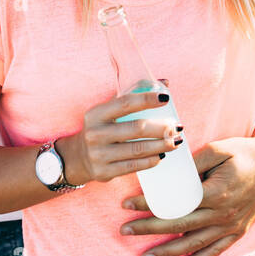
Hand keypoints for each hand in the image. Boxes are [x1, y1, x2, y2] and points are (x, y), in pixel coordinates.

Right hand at [56, 89, 179, 186]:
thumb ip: (133, 96)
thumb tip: (165, 83)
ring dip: (161, 145)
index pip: (125, 103)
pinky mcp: (104, 172)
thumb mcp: (108, 111)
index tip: (166, 98)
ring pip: (138, 149)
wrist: (77, 157)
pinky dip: (151, 160)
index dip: (146, 99)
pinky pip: (133, 166)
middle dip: (161, 128)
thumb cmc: (101, 128)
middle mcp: (95, 134)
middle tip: (177, 127)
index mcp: (96, 114)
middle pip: (136, 128)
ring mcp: (99, 154)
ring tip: (176, 141)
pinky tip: (162, 155)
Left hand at [119, 136, 254, 255]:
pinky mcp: (237, 231)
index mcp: (215, 192)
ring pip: (193, 243)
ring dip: (168, 251)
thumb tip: (168, 172)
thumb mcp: (217, 148)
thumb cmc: (242, 152)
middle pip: (178, 226)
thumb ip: (192, 163)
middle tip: (124, 230)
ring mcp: (230, 226)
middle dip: (148, 229)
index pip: (173, 203)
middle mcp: (222, 214)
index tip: (126, 204)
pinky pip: (214, 251)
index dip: (148, 204)